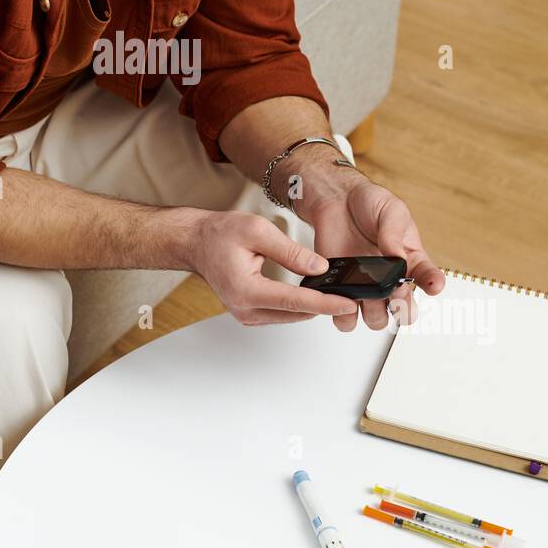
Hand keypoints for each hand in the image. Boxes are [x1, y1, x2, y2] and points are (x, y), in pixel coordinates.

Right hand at [187, 210, 359, 326]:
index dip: (325, 303)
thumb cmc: (219, 234)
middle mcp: (245, 308)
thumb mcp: (258, 231)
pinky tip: (311, 294)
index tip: (347, 304)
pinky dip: (298, 305)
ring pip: (290, 316)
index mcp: (246, 289)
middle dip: (324, 305)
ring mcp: (246, 314)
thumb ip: (291, 252)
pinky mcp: (249, 313)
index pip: (295, 301)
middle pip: (296, 313)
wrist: (196, 242)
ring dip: (312, 306)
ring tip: (336, 294)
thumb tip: (320, 269)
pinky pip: (281, 314)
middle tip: (351, 294)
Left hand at [303, 174, 444, 331]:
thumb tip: (397, 257)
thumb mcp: (390, 210)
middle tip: (395, 294)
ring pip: (376, 320)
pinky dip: (344, 315)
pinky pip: (344, 317)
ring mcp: (365, 287)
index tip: (433, 286)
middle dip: (402, 308)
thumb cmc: (369, 203)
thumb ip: (394, 233)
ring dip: (374, 314)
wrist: (335, 200)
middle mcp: (390, 279)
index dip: (434, 285)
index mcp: (410, 260)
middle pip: (404, 311)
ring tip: (367, 295)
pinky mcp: (341, 290)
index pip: (429, 278)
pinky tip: (343, 298)